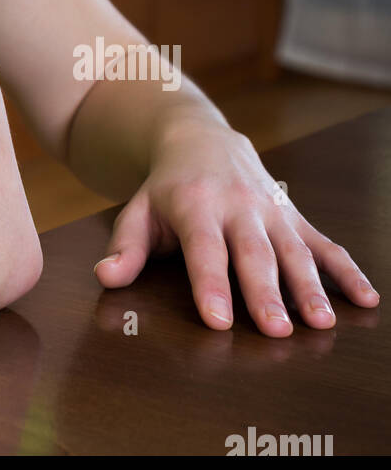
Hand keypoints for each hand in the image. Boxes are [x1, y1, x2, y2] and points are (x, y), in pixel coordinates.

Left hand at [93, 118, 379, 335]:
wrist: (199, 138)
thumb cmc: (165, 187)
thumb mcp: (138, 208)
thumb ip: (126, 246)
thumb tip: (106, 277)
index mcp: (195, 205)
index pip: (204, 251)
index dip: (210, 285)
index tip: (218, 321)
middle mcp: (238, 206)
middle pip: (253, 254)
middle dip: (265, 293)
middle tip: (277, 331)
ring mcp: (271, 210)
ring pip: (293, 250)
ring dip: (310, 287)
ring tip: (322, 323)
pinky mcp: (294, 216)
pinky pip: (324, 243)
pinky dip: (347, 271)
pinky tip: (366, 299)